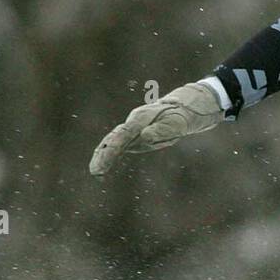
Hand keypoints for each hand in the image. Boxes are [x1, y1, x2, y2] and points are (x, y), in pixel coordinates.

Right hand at [89, 81, 223, 175]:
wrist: (184, 106)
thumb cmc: (182, 114)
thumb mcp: (178, 122)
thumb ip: (162, 129)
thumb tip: (144, 136)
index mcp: (141, 118)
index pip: (123, 135)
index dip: (111, 149)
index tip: (104, 162)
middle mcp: (133, 123)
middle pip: (113, 138)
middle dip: (103, 155)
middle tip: (95, 172)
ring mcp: (132, 129)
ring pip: (112, 142)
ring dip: (102, 157)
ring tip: (96, 173)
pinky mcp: (134, 136)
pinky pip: (118, 147)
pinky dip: (109, 156)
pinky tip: (102, 171)